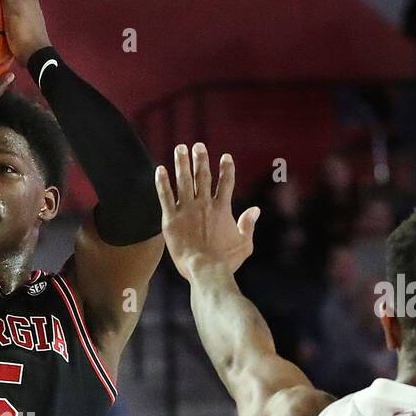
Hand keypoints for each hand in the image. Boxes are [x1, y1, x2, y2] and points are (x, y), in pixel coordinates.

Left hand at [155, 144, 259, 277]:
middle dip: (200, 159)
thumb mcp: (244, 243)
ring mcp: (187, 210)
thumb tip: (255, 209)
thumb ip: (249, 225)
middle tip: (197, 145)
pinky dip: (162, 182)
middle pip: (202, 176)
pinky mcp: (171, 219)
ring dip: (182, 163)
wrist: (205, 270)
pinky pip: (165, 196)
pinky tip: (160, 169)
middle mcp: (204, 205)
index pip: (226, 182)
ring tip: (180, 148)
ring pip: (183, 181)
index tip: (225, 156)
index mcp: (222, 208)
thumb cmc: (226, 261)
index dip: (226, 168)